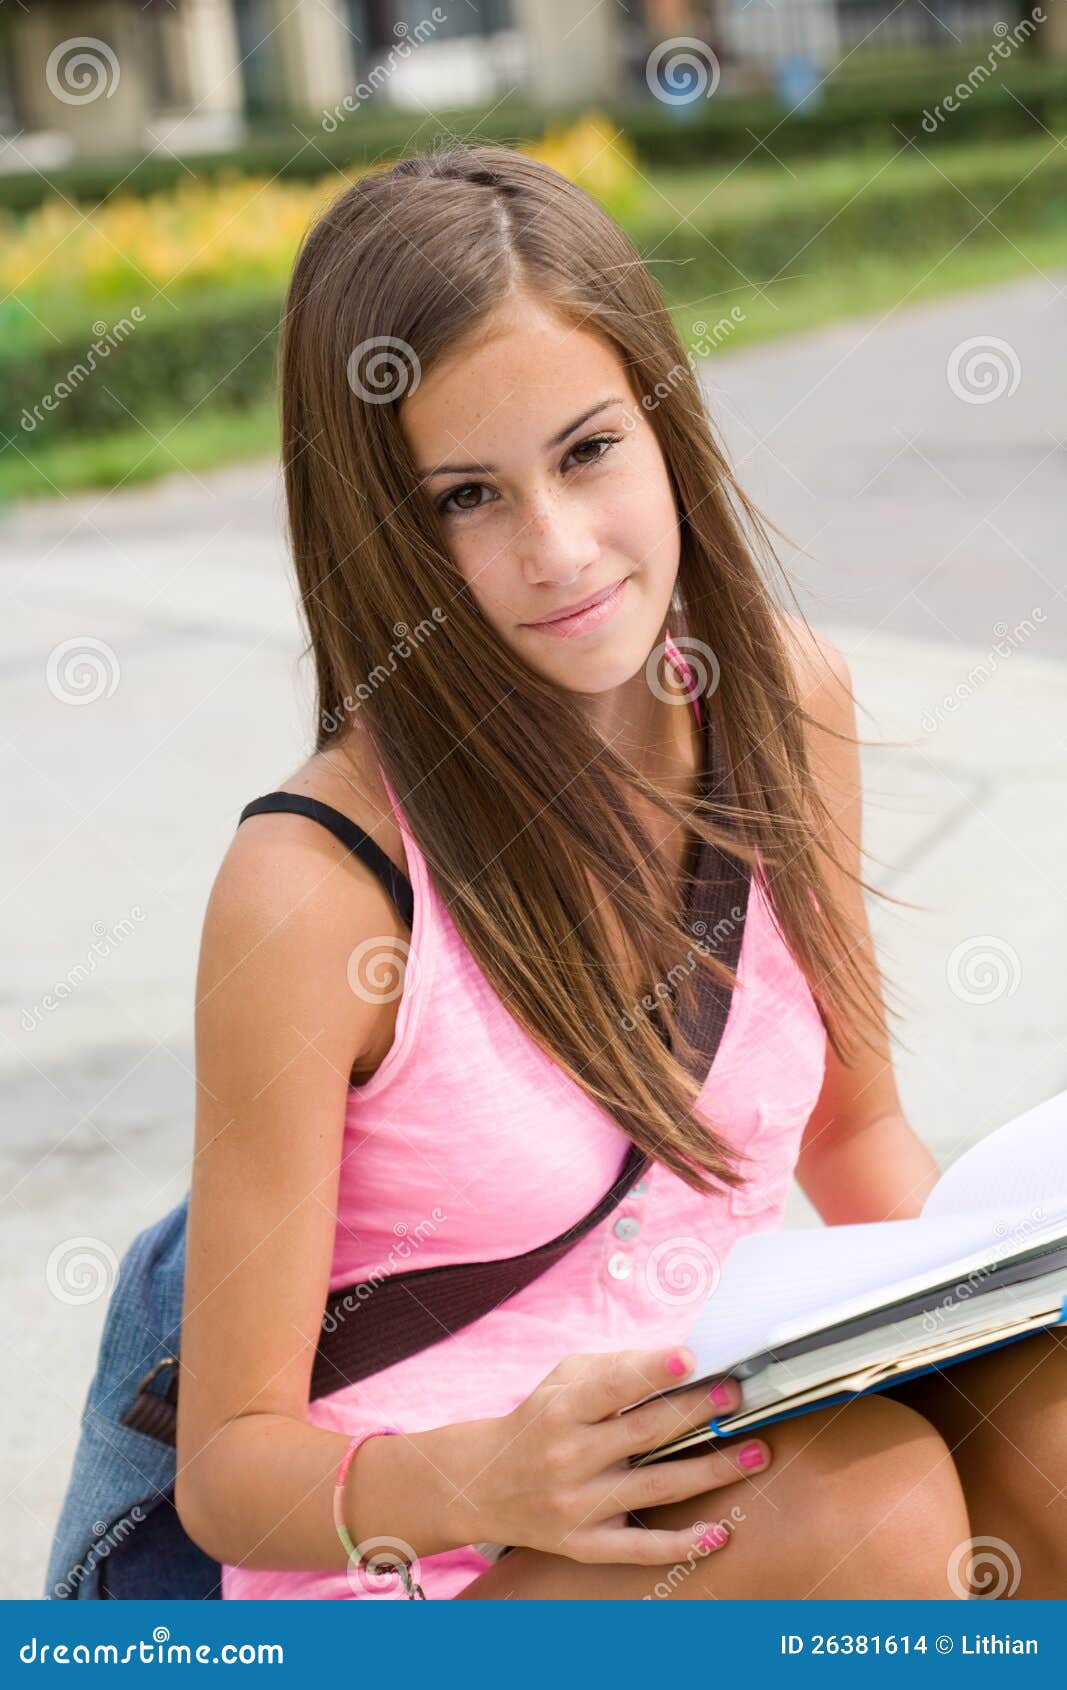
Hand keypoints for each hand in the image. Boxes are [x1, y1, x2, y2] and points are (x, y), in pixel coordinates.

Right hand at [456, 1344, 771, 1565]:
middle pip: (644, 1434)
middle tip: (739, 1398)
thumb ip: (617, 1369)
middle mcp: (568, 1457)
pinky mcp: (584, 1544)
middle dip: (697, 1413)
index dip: (651, 1371)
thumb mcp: (564, 1381)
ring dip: (711, 1471)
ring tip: (755, 1453)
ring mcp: (577, 1504)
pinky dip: (680, 1543)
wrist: (484, 1482)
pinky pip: (639, 1547)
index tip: (691, 1358)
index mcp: (562, 1408)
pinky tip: (719, 1532)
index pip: (611, 1387)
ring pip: (655, 1488)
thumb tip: (681, 1363)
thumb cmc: (541, 1419)